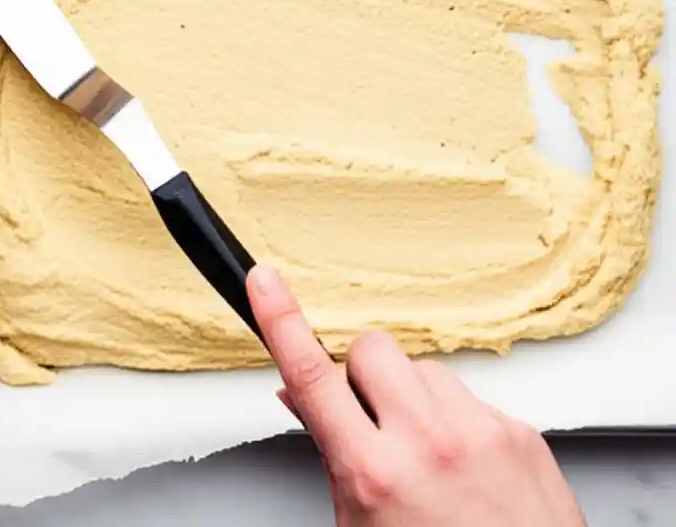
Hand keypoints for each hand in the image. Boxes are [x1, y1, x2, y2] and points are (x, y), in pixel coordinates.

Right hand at [246, 266, 583, 526]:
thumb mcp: (360, 525)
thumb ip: (332, 457)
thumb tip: (302, 399)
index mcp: (375, 473)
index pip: (313, 378)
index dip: (281, 321)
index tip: (263, 282)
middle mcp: (430, 444)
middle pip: (374, 350)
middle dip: (361, 373)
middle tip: (368, 417)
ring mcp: (482, 432)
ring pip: (424, 369)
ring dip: (413, 398)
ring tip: (424, 454)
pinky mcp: (521, 432)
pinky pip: (470, 397)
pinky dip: (457, 421)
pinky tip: (463, 465)